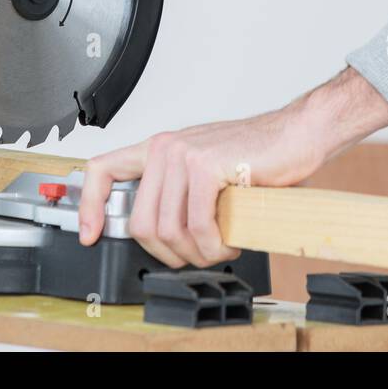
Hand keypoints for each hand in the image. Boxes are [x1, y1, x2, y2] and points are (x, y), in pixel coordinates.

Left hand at [77, 67, 387, 267]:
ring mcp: (183, 154)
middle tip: (198, 252)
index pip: (103, 169)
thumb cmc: (257, 156)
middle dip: (170, 252)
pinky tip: (232, 237)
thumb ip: (177, 194)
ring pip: (169, 230)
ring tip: (221, 244)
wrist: (296, 136)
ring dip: (199, 251)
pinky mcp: (206, 166)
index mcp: (160, 149)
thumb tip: (158, 234)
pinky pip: (198, 225)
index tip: (90, 233)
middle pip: (142, 224)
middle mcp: (165, 148)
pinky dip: (217, 243)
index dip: (91, 206)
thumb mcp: (205, 173)